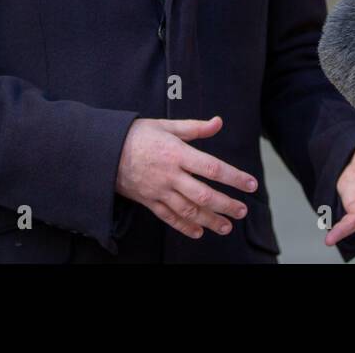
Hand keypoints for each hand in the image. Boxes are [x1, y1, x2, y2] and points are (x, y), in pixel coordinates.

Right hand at [115, 116, 257, 238]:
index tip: (250, 184)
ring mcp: (159, 191)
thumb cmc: (137, 134)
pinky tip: (199, 231)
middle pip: (203, 195)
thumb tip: (218, 122)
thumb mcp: (166, 125)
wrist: (103, 151)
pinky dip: (185, 227)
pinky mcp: (148, 201)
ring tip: (227, 226)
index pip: (212, 167)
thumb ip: (194, 127)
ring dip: (210, 220)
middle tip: (242, 211)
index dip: (234, 177)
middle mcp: (170, 175)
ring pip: (189, 211)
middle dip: (226, 205)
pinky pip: (169, 218)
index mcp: (177, 153)